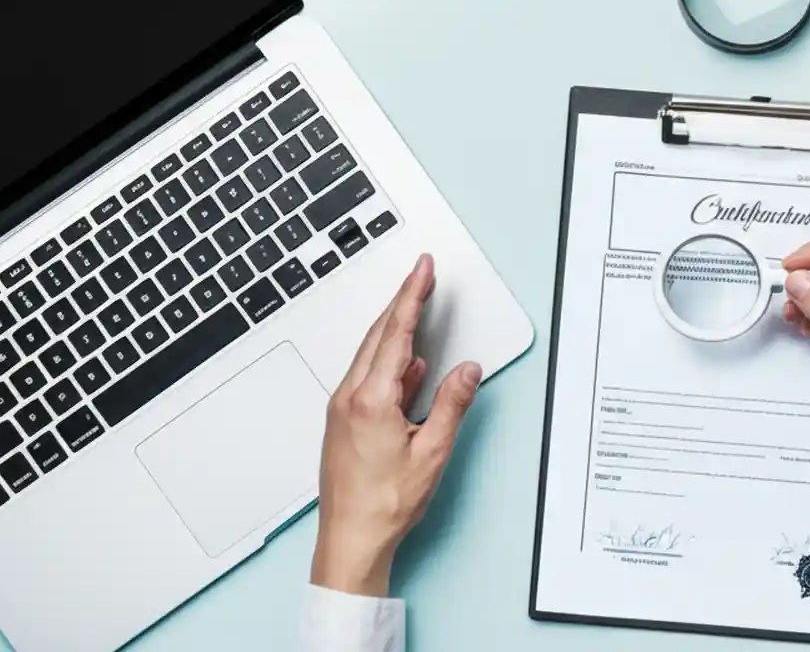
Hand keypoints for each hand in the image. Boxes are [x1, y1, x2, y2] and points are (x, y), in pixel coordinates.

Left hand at [310, 254, 482, 596]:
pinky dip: (389, 362)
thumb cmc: (385, 504)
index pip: (396, 332)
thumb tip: (467, 369)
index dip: (412, 295)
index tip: (422, 269)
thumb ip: (451, 404)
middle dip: (402, 302)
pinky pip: (366, 378)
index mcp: (370, 399)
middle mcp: (349, 397)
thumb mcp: (432, 451)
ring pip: (371, 355)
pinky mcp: (343, 422)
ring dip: (395, 330)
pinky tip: (407, 366)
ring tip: (417, 311)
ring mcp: (342, 409)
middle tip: (422, 277)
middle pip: (378, 335)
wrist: (350, 539)